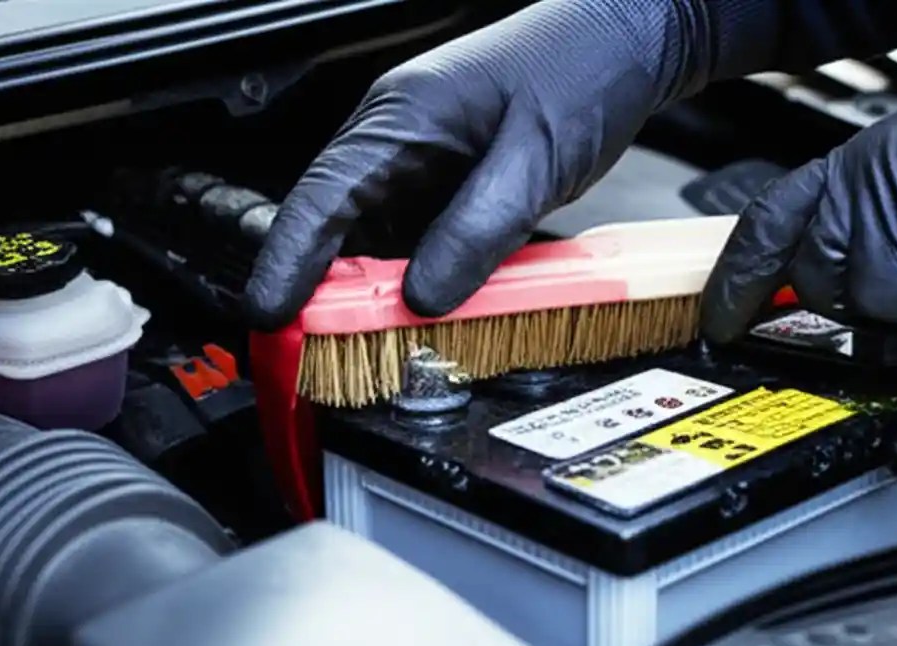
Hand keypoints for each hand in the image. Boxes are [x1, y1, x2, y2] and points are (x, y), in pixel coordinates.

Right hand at [243, 0, 715, 330]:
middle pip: (339, 228)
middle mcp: (399, 140)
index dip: (286, 262)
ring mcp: (424, 163)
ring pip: (379, 242)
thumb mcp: (534, 158)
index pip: (320, 198)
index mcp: (400, 119)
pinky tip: (432, 314)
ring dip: (376, 294)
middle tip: (318, 353)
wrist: (629, 41)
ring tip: (375, 347)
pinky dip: (419, 281)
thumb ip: (478, 229)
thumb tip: (425, 298)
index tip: (267, 314)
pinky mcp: (453, 185)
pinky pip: (419, 241)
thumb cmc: (581, 68)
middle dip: (325, 293)